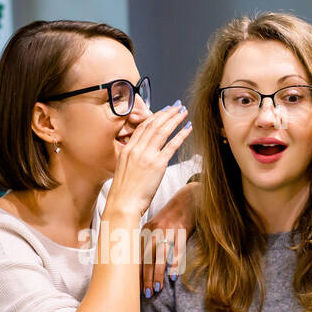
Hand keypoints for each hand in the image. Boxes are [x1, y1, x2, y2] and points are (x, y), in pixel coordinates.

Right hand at [104, 104, 192, 222]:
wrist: (122, 205)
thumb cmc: (123, 194)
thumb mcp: (123, 171)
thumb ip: (133, 160)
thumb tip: (142, 158)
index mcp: (127, 150)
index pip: (142, 128)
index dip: (154, 117)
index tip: (164, 111)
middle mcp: (136, 149)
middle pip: (153, 125)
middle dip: (167, 113)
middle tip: (177, 106)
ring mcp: (146, 156)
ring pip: (162, 131)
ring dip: (175, 119)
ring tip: (184, 112)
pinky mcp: (157, 164)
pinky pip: (172, 145)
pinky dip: (181, 134)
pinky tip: (188, 128)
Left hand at [141, 182, 197, 294]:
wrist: (187, 199)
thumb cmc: (170, 217)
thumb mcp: (154, 226)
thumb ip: (146, 242)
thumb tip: (138, 264)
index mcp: (146, 231)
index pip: (137, 254)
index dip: (136, 272)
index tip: (134, 287)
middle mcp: (155, 231)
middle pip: (147, 258)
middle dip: (145, 277)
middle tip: (146, 293)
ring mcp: (169, 231)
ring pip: (160, 256)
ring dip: (157, 274)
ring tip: (157, 289)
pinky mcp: (182, 231)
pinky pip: (178, 249)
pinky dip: (175, 263)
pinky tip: (173, 276)